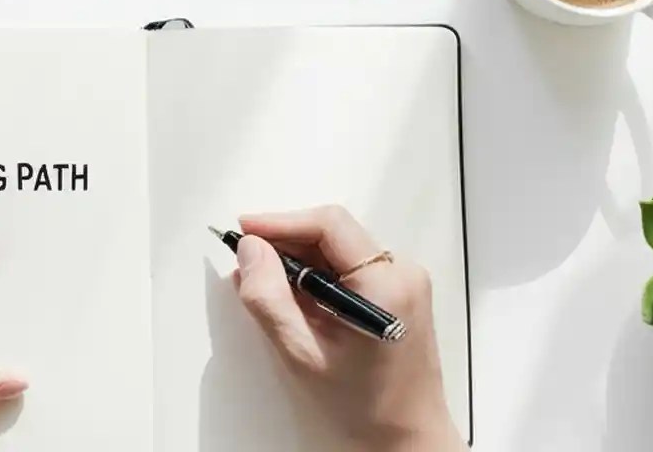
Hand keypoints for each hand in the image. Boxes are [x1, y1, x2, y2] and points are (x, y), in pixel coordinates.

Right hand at [233, 207, 465, 451]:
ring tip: (265, 284)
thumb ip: (269, 298)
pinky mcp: (398, 293)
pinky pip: (350, 267)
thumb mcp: (302, 353)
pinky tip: (294, 297)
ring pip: (339, 249)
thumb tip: (249, 251)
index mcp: (386, 283)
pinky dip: (317, 275)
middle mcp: (402, 272)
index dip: (280, 222)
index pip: (328, 225)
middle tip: (247, 260)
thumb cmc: (364, 405)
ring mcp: (404, 281)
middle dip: (286, 242)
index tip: (245, 231)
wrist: (407, 437)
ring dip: (299, 260)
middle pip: (333, 233)